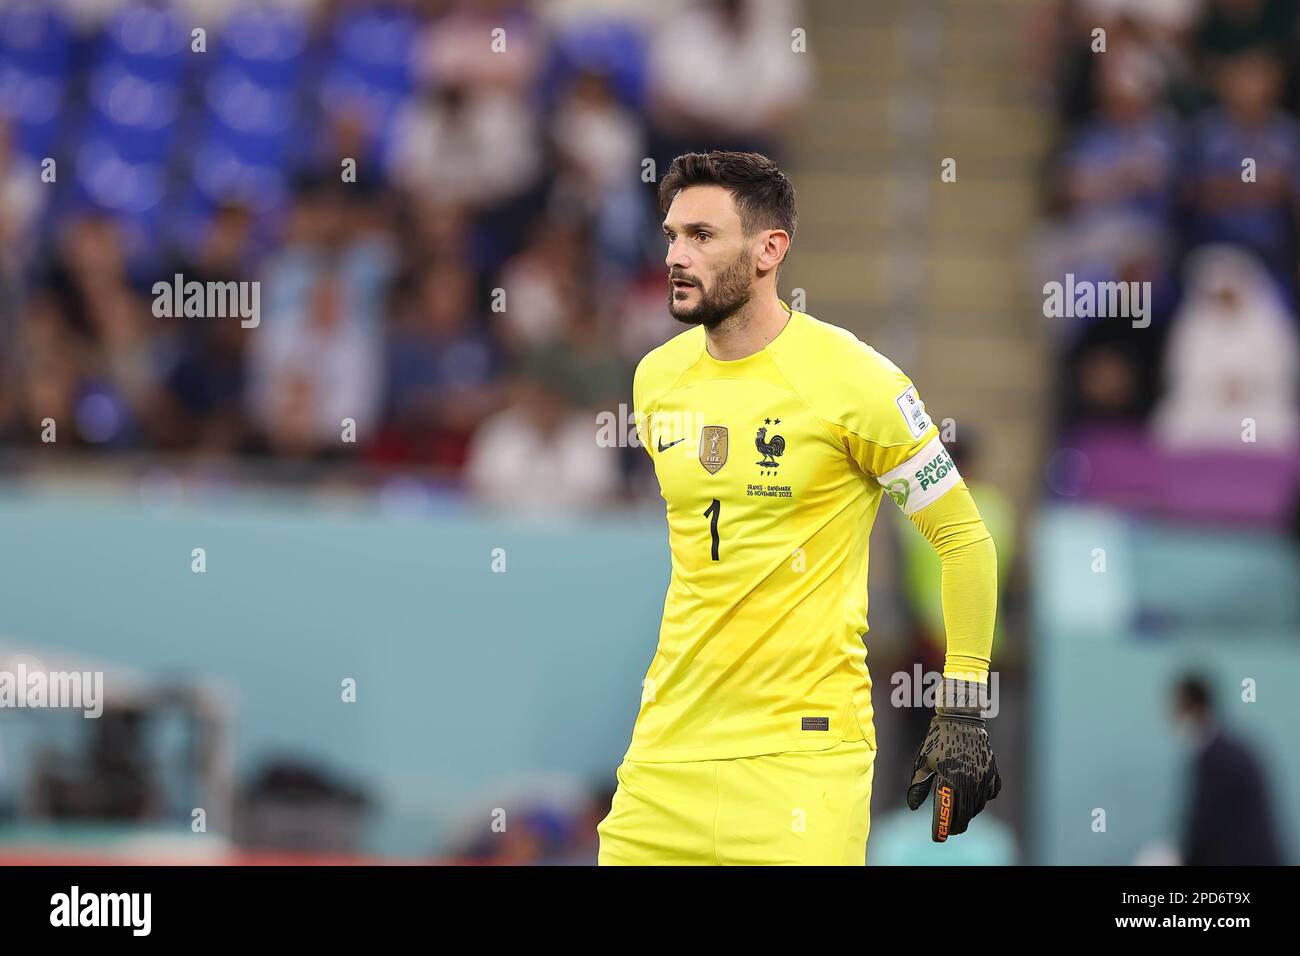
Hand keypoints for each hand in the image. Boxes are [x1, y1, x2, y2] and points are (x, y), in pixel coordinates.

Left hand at [906, 678, 1001, 841]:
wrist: (961, 719)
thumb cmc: (938, 740)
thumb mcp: (924, 762)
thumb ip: (919, 786)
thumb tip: (913, 807)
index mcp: (950, 781)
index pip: (946, 814)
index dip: (941, 829)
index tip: (938, 837)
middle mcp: (969, 783)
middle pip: (964, 816)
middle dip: (955, 825)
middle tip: (948, 828)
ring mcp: (983, 779)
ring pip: (978, 807)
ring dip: (968, 813)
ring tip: (959, 813)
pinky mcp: (992, 773)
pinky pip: (990, 794)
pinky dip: (982, 799)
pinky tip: (974, 797)